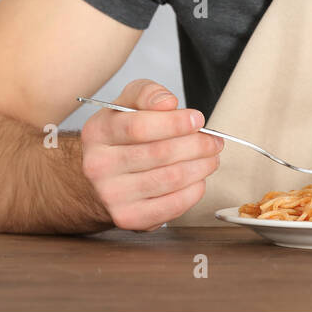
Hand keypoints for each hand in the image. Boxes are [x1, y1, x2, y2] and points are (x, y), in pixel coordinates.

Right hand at [80, 79, 223, 230]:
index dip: (175, 123)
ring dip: (200, 166)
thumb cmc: (122, 136)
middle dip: (197, 145)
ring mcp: (111, 195)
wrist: (101, 178)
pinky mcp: (129, 217)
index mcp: (97, 132)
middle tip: (214, 141)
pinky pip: (172, 205)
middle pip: (159, 153)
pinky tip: (198, 179)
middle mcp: (98, 166)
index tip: (198, 119)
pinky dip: (193, 191)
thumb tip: (168, 102)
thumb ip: (147, 93)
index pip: (139, 126)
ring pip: (170, 178)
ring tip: (211, 158)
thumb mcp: (127, 104)